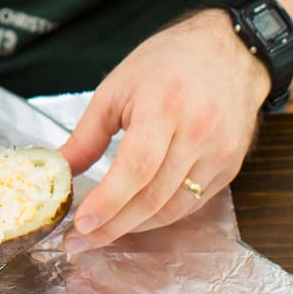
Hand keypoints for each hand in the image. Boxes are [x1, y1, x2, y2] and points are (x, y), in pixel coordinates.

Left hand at [58, 11, 270, 251]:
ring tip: (101, 234)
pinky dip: (161, 216)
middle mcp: (198, 132)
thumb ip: (87, 133)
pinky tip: (135, 218)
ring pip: (174, 208)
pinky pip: (193, 204)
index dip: (108, 202)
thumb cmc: (169, 62)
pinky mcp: (231, 167)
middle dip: (113, 226)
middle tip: (79, 242)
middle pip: (154, 196)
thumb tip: (61, 169)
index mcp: (164, 107)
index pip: (136, 168)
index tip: (80, 224)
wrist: (231, 51)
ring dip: (135, 227)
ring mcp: (219, 153)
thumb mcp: (118, 86)